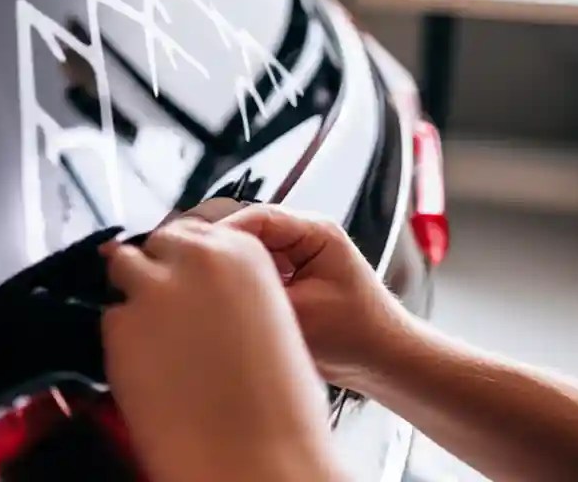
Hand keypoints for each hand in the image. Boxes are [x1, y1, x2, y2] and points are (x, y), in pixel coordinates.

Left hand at [100, 218, 341, 481]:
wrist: (255, 456)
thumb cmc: (277, 402)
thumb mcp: (273, 319)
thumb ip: (234, 290)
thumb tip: (205, 291)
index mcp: (242, 251)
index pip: (193, 230)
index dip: (185, 257)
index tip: (182, 273)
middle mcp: (195, 259)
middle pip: (155, 243)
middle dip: (157, 269)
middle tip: (166, 307)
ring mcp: (151, 290)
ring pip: (123, 269)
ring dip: (134, 294)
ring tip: (154, 336)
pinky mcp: (118, 326)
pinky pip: (111, 319)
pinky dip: (123, 338)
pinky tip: (148, 367)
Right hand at [185, 202, 417, 390]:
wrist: (386, 360)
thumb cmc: (360, 336)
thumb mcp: (304, 314)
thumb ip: (260, 295)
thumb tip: (216, 286)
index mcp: (317, 232)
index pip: (259, 218)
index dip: (225, 233)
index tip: (196, 252)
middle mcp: (305, 237)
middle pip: (248, 230)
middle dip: (221, 249)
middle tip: (192, 268)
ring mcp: (295, 257)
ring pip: (247, 251)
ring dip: (229, 267)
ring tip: (205, 286)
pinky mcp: (289, 278)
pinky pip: (254, 272)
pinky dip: (238, 284)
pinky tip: (224, 301)